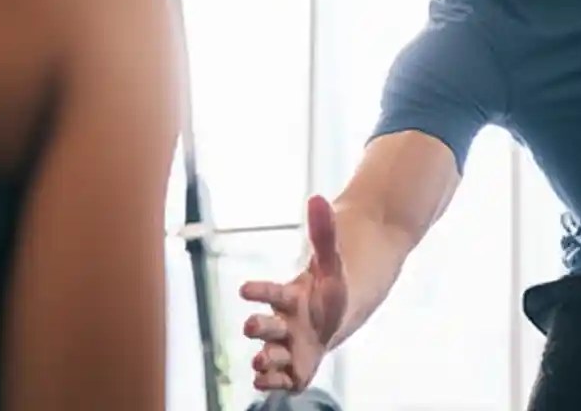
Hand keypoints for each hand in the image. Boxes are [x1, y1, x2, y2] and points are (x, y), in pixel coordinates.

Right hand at [241, 196, 347, 392]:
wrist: (335, 318)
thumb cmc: (329, 290)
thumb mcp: (333, 263)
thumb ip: (324, 233)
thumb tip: (317, 197)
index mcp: (288, 297)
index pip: (272, 292)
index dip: (260, 290)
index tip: (245, 289)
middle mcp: (282, 324)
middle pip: (266, 325)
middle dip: (258, 326)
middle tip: (250, 325)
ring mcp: (287, 348)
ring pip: (270, 354)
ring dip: (264, 358)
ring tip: (260, 360)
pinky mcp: (295, 370)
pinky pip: (281, 379)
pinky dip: (273, 382)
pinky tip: (265, 383)